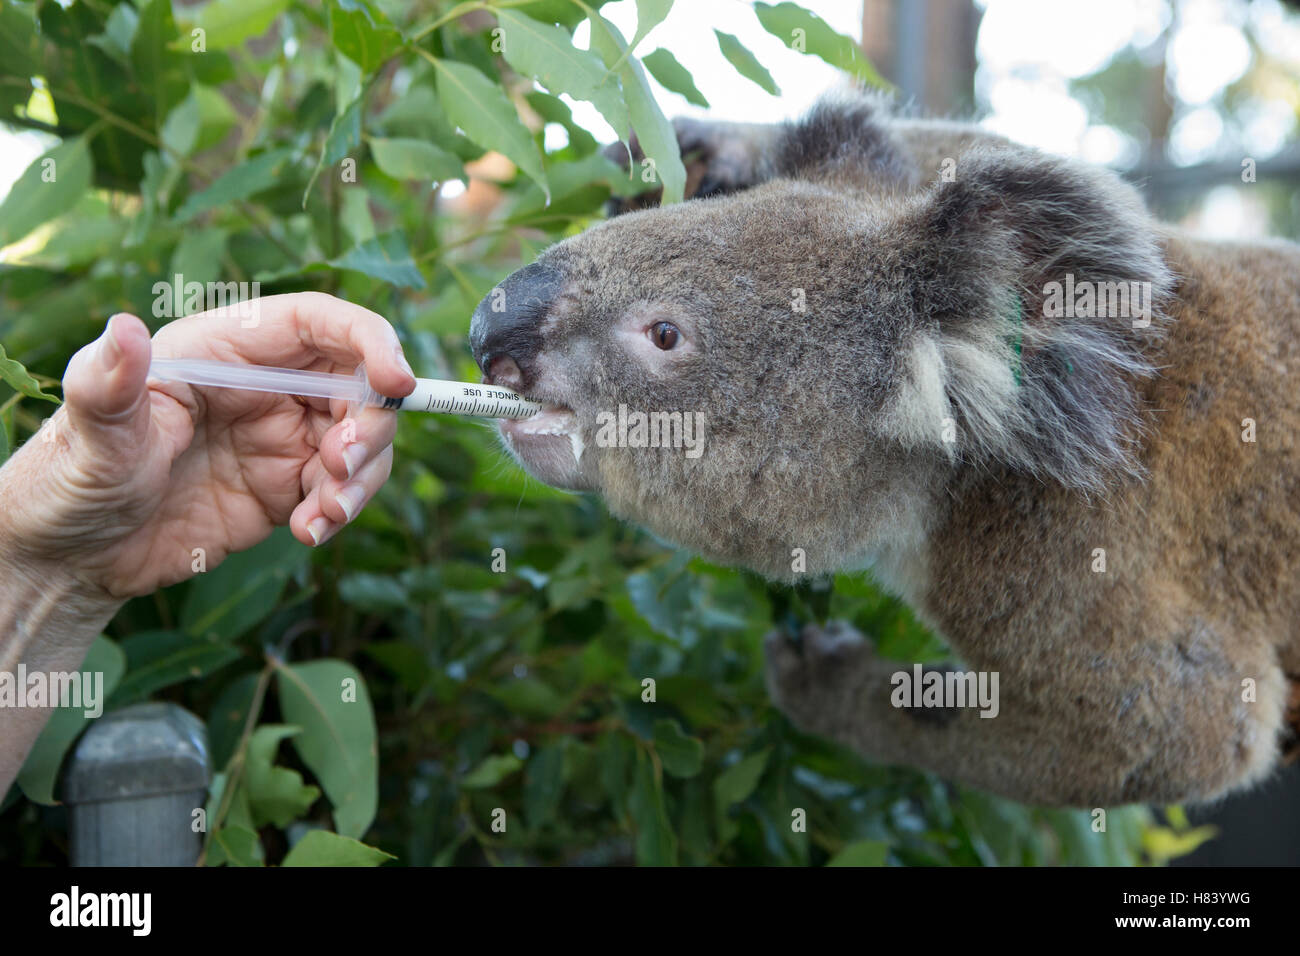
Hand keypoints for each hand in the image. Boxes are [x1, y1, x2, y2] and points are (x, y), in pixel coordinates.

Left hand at [0, 292, 414, 600]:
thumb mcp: (91, 434)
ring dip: (362, 476)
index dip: (369, 340)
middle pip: (358, 384)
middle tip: (339, 467)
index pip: (317, 322)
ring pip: (363, 440)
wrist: (73, 559)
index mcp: (225, 350)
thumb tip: (123, 330)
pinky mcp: (288, 487)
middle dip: (369, 425)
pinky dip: (340, 511)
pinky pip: (343, 490)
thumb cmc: (70, 479)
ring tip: (322, 514)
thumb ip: (108, 385)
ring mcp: (282, 438)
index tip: (397, 380)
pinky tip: (306, 533)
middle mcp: (266, 386)